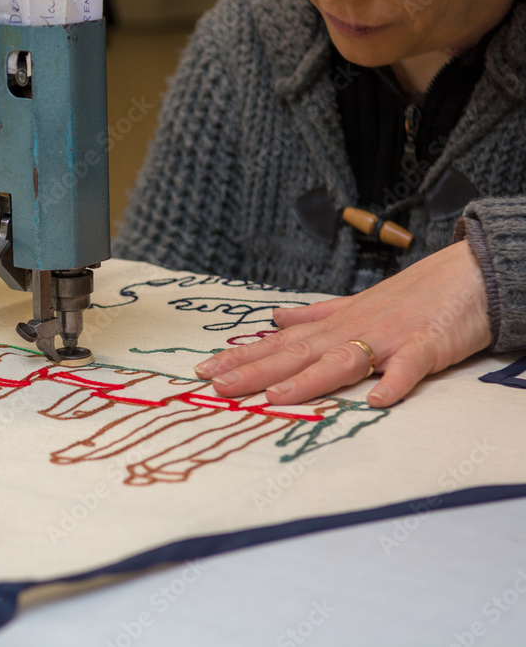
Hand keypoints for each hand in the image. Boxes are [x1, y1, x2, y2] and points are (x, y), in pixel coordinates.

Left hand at [193, 241, 492, 407]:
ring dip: (308, 379)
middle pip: (296, 355)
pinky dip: (394, 383)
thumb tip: (276, 320)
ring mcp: (387, 339)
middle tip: (217, 387)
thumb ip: (315, 316)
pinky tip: (376, 400)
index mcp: (334, 327)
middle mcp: (351, 332)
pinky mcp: (425, 346)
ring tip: (275, 397)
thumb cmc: (411, 295)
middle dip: (255, 372)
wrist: (469, 273)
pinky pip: (409, 367)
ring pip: (341, 361)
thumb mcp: (354, 305)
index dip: (241, 358)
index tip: (203, 372)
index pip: (278, 346)